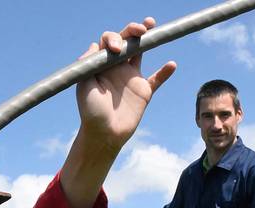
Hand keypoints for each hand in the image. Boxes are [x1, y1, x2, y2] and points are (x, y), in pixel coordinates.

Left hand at [75, 18, 176, 152]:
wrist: (104, 134)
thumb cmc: (90, 111)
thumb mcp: (83, 86)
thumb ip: (88, 64)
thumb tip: (95, 45)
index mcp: (102, 64)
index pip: (109, 41)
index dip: (113, 38)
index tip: (115, 49)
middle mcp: (117, 67)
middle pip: (126, 41)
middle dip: (132, 30)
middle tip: (140, 29)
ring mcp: (131, 78)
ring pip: (141, 52)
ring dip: (148, 38)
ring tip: (152, 26)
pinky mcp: (143, 91)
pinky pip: (157, 79)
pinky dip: (165, 72)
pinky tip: (171, 65)